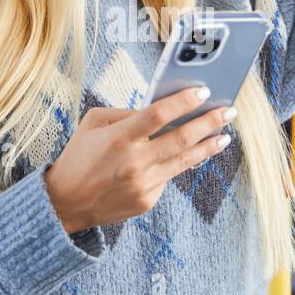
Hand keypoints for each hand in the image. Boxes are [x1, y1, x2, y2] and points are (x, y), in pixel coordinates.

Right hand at [44, 87, 236, 233]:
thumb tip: (160, 108)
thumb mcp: (93, 123)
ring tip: (224, 136)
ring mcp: (143, 184)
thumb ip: (126, 113)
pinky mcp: (148, 200)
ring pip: (185, 160)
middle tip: (229, 112)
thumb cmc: (79, 156)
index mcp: (119, 137)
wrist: (65, 203)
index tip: (204, 91)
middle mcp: (135, 161)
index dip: (185, 101)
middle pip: (182, 137)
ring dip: (208, 146)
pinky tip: (185, 156)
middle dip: (210, 122)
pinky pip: (168, 177)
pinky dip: (176, 164)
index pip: (160, 114)